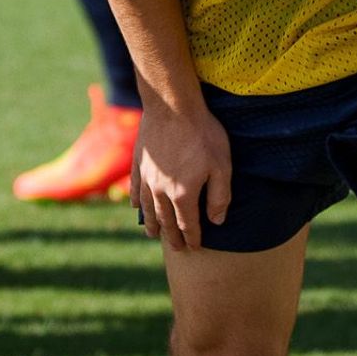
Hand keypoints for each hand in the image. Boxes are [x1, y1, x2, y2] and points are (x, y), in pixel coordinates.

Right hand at [133, 101, 232, 251]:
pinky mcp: (139, 162)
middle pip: (166, 220)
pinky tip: (135, 206)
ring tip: (153, 235)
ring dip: (152, 224)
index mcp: (183, 195)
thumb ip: (220, 196)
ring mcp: (146, 177)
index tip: (195, 248)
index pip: (188, 224)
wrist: (172, 106)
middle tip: (177, 249)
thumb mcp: (222, 165)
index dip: (192, 238)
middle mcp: (160, 191)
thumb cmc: (202, 134)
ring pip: (147, 208)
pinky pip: (134, 188)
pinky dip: (136, 200)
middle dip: (173, 237)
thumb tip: (217, 221)